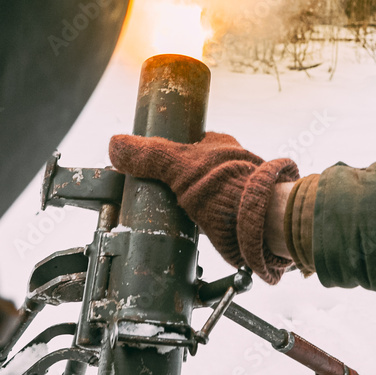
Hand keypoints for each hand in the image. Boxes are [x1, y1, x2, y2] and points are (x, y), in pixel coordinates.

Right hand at [109, 132, 298, 282]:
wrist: (260, 220)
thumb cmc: (226, 185)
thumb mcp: (177, 165)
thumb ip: (148, 156)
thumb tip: (115, 145)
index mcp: (217, 144)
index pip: (187, 143)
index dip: (167, 154)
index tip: (150, 166)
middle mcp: (229, 165)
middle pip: (194, 171)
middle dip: (176, 183)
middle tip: (155, 194)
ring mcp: (235, 191)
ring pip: (205, 195)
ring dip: (189, 206)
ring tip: (168, 215)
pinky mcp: (237, 217)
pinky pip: (213, 218)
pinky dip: (200, 224)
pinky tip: (188, 231)